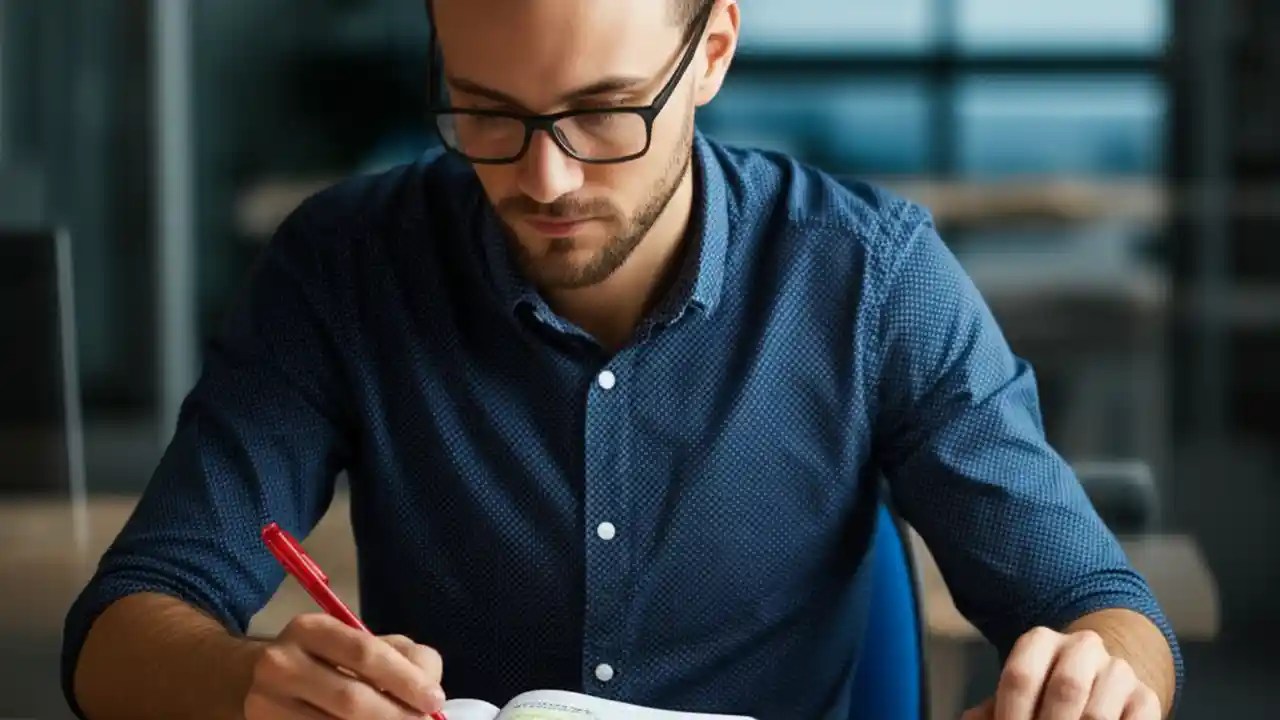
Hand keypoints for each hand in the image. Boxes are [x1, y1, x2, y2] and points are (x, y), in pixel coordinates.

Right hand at [243, 613, 444, 718]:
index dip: (405, 680)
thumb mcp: (364, 644)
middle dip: (395, 715)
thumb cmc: (330, 659)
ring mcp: (267, 704)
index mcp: (311, 629)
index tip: (435, 701)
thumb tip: (430, 689)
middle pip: (350, 699)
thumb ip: (403, 656)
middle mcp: (281, 664)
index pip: (365, 653)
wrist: (266, 680)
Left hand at [961, 626, 1160, 719]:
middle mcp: (1082, 646)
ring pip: (1099, 714)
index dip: (1011, 714)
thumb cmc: (1043, 694)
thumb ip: (991, 710)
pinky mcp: (1146, 696)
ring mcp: (1118, 670)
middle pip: (1066, 689)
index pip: (1021, 676)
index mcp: (1040, 641)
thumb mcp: (1016, 694)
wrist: (1097, 682)